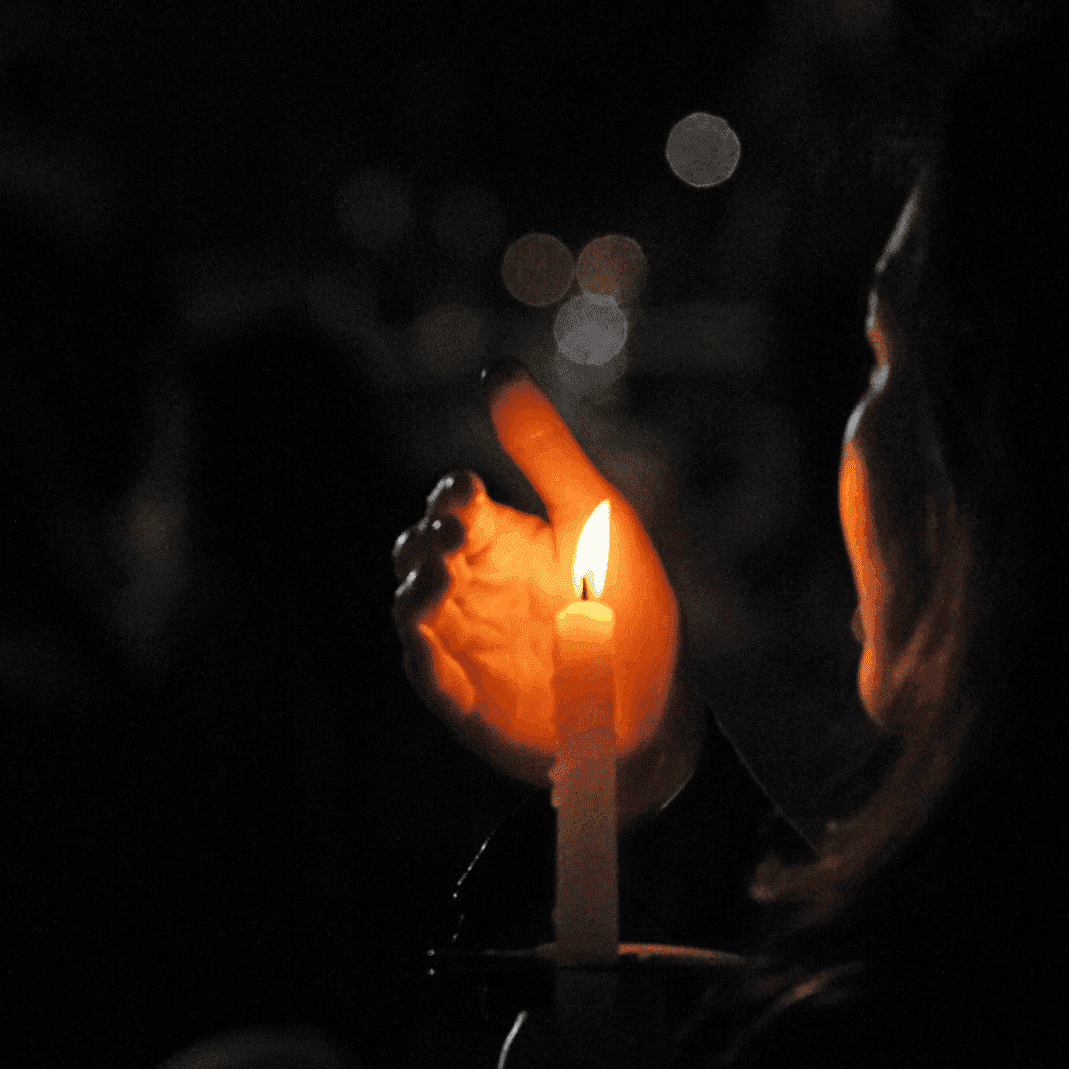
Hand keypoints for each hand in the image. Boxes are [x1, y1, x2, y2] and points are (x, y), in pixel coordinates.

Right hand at [391, 362, 703, 821]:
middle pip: (417, 553)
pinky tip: (430, 645)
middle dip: (425, 540)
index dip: (451, 495)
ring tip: (438, 579)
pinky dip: (423, 660)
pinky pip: (430, 677)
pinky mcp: (468, 699)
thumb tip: (497, 366)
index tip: (468, 491)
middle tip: (452, 534)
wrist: (655, 701)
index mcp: (500, 538)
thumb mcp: (594, 513)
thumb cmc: (628, 603)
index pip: (452, 503)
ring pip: (412, 611)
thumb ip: (544, 448)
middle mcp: (472, 586)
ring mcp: (466, 643)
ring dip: (415, 593)